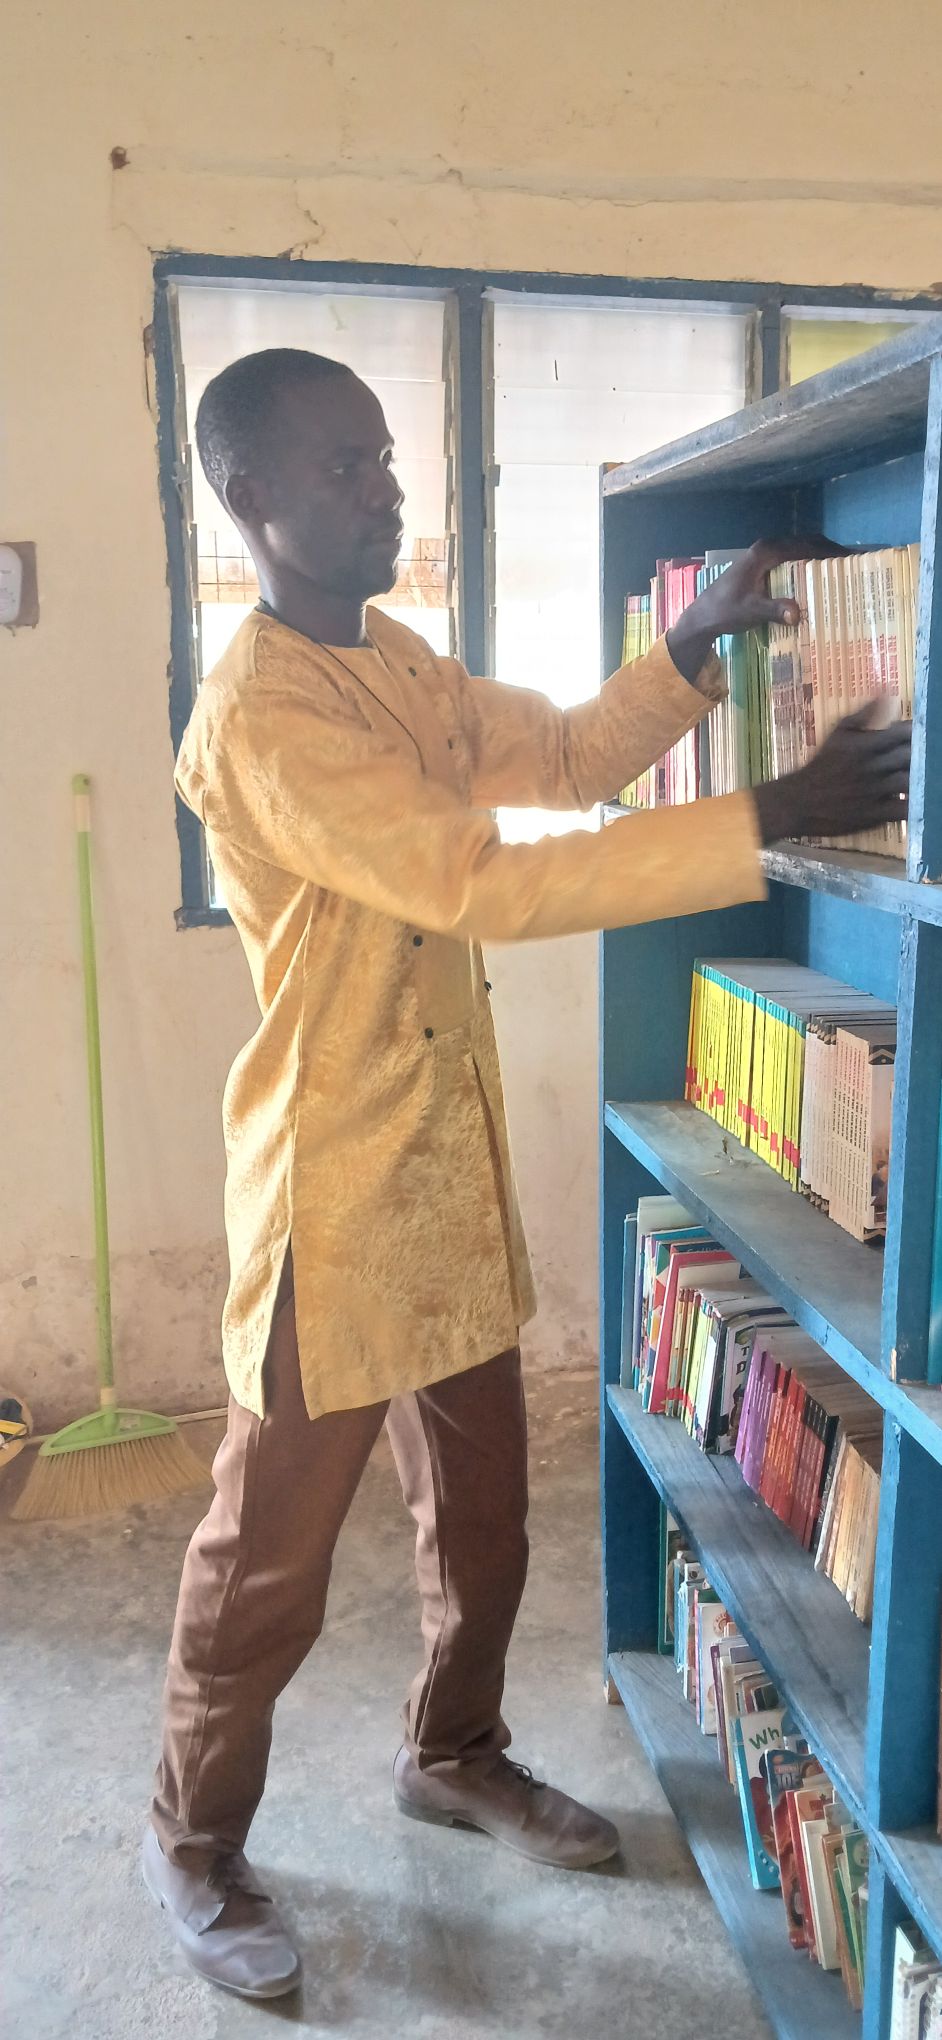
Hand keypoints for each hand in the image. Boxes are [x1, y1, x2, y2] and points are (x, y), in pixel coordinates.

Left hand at [666, 537, 847, 685]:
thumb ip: (773, 610)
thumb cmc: (724, 611)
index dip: (829, 550)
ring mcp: (765, 557)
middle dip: (830, 552)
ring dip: (820, 558)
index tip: (851, 558)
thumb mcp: (750, 611)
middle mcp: (767, 548)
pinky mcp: (764, 567)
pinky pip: (792, 561)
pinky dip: (809, 566)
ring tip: (843, 571)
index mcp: (766, 552)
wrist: (703, 616)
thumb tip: (797, 613)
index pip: (805, 545)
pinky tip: (820, 580)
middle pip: (806, 544)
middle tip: (854, 565)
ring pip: (800, 551)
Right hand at [752, 704, 911, 846]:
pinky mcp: (874, 814)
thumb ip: (864, 713)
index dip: (918, 733)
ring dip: (921, 778)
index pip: (904, 733)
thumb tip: (888, 691)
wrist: (799, 801)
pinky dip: (915, 804)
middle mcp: (872, 767)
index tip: (924, 734)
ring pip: (911, 782)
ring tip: (925, 776)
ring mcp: (874, 792)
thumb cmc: (821, 765)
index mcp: (865, 745)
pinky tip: (918, 800)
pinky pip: (904, 809)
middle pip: (911, 757)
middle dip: (924, 755)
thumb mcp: (839, 733)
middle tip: (928, 756)